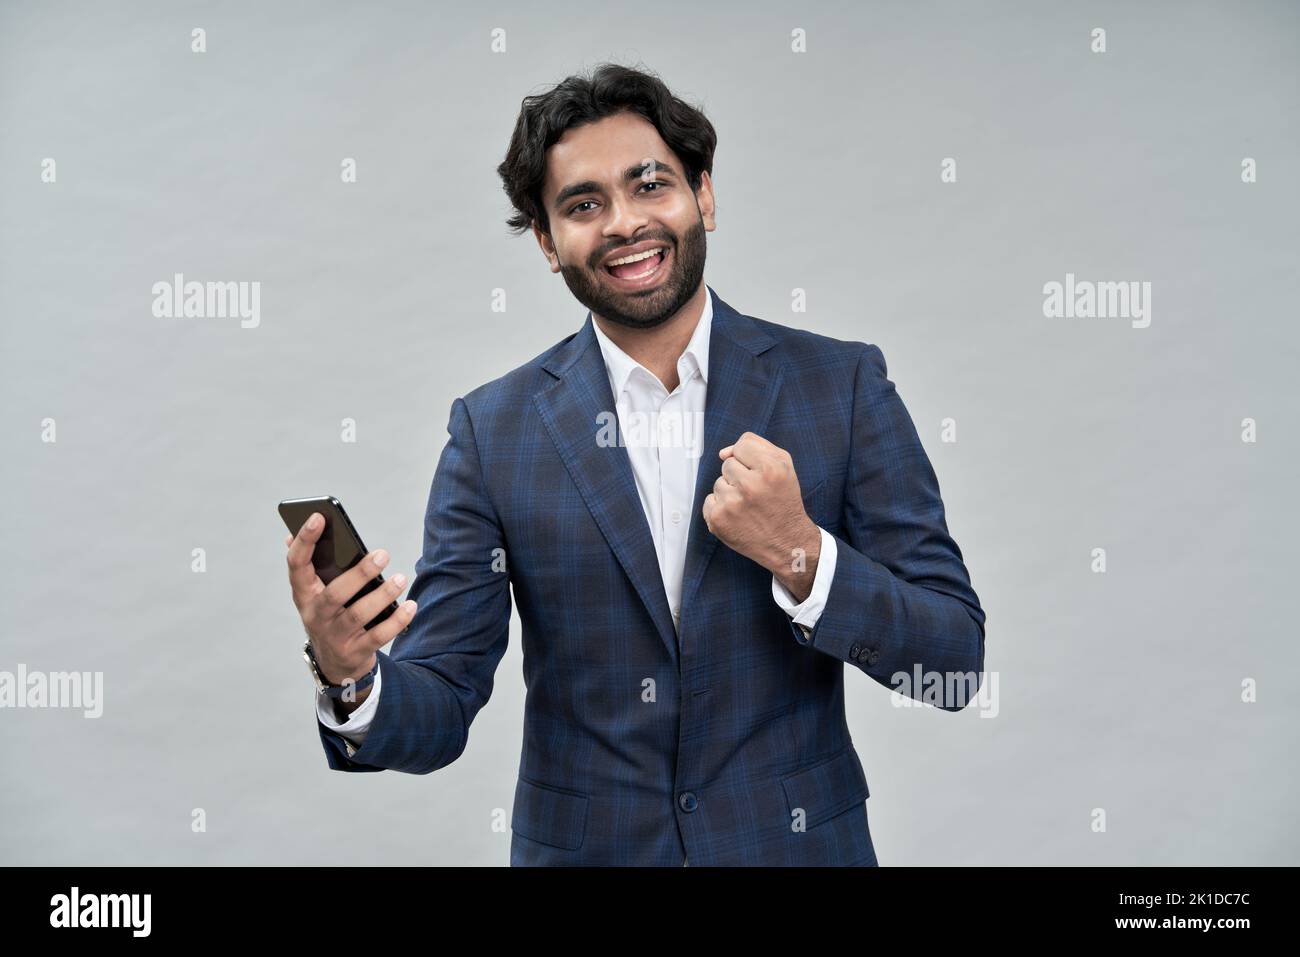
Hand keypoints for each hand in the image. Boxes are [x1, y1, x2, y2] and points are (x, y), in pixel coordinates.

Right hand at [284, 513, 416, 693]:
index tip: (318, 517)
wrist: (335, 664)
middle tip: (383, 554)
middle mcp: (315, 615)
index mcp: (303, 594)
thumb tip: (290, 535)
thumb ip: (309, 567)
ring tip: (401, 578)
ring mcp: (335, 636)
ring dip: (383, 595)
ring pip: (359, 615)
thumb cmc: (329, 616)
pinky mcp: (355, 652)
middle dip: (359, 573)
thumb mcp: (314, 594)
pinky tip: (411, 605)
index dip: (304, 541)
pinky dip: (397, 621)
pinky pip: (379, 636)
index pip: (296, 565)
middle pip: (335, 594)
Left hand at [701, 432, 820, 599]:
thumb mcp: (784, 466)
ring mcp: (731, 504)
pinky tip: (738, 517)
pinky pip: (709, 501)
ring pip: (718, 483)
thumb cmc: (784, 502)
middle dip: (740, 476)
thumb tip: (723, 453)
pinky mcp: (717, 520)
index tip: (761, 474)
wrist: (787, 543)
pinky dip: (721, 508)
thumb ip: (756, 446)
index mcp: (770, 469)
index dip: (750, 459)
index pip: (742, 445)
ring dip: (731, 492)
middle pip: (727, 464)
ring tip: (748, 506)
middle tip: (757, 494)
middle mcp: (750, 486)